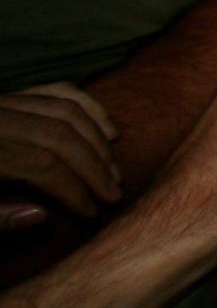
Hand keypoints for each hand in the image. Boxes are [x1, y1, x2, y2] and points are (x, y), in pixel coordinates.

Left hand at [0, 84, 120, 230]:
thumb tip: (40, 216)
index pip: (43, 165)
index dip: (74, 190)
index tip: (91, 214)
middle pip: (61, 135)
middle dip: (94, 166)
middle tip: (114, 195)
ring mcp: (0, 101)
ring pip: (64, 110)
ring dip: (96, 140)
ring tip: (114, 170)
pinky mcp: (6, 96)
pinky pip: (57, 91)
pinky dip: (87, 108)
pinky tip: (107, 130)